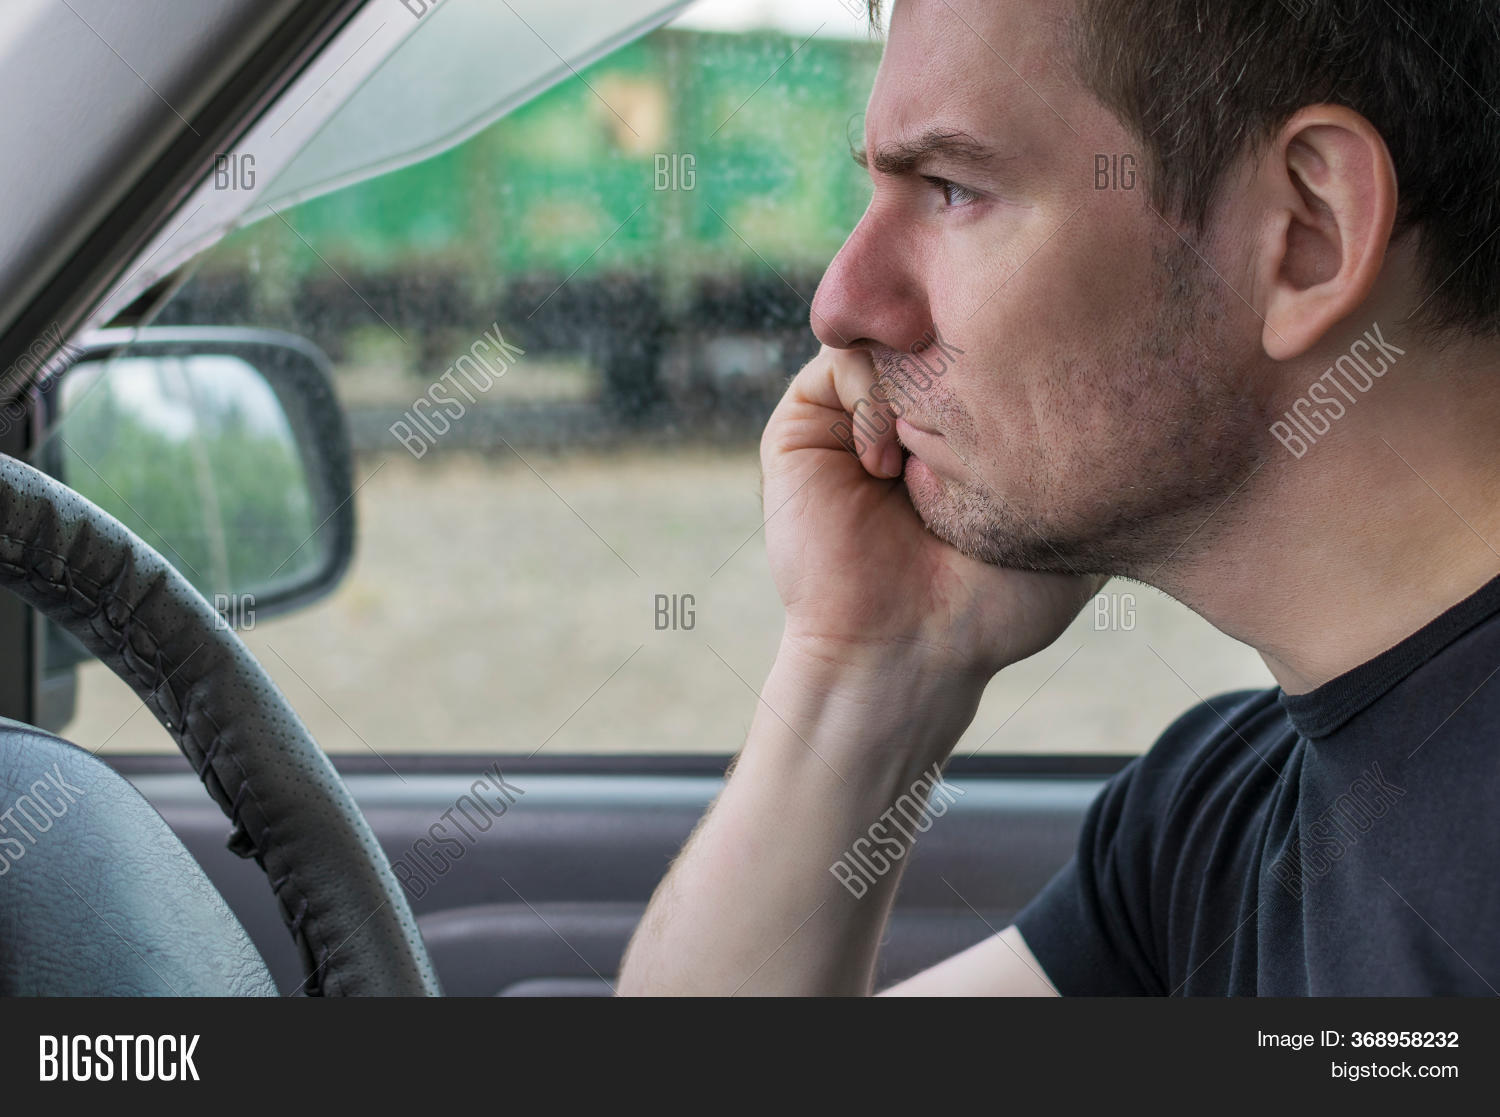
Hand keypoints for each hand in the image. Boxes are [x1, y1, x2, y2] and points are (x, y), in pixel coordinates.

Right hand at [760, 345, 1102, 689]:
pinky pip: (839, 358)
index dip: (1021, 339)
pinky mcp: (808, 419)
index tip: (1042, 381)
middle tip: (990, 398)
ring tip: (931, 449)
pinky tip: (887, 465)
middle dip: (969, 344)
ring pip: (889, 328)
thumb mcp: (1073, 522)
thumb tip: (1143, 383)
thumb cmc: (994, 603)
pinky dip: (871, 396)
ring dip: (917, 377)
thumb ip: (1098, 455)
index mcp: (971, 424)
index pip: (996, 335)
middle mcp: (915, 406)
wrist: (904, 648)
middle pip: (940, 316)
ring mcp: (859, 409)